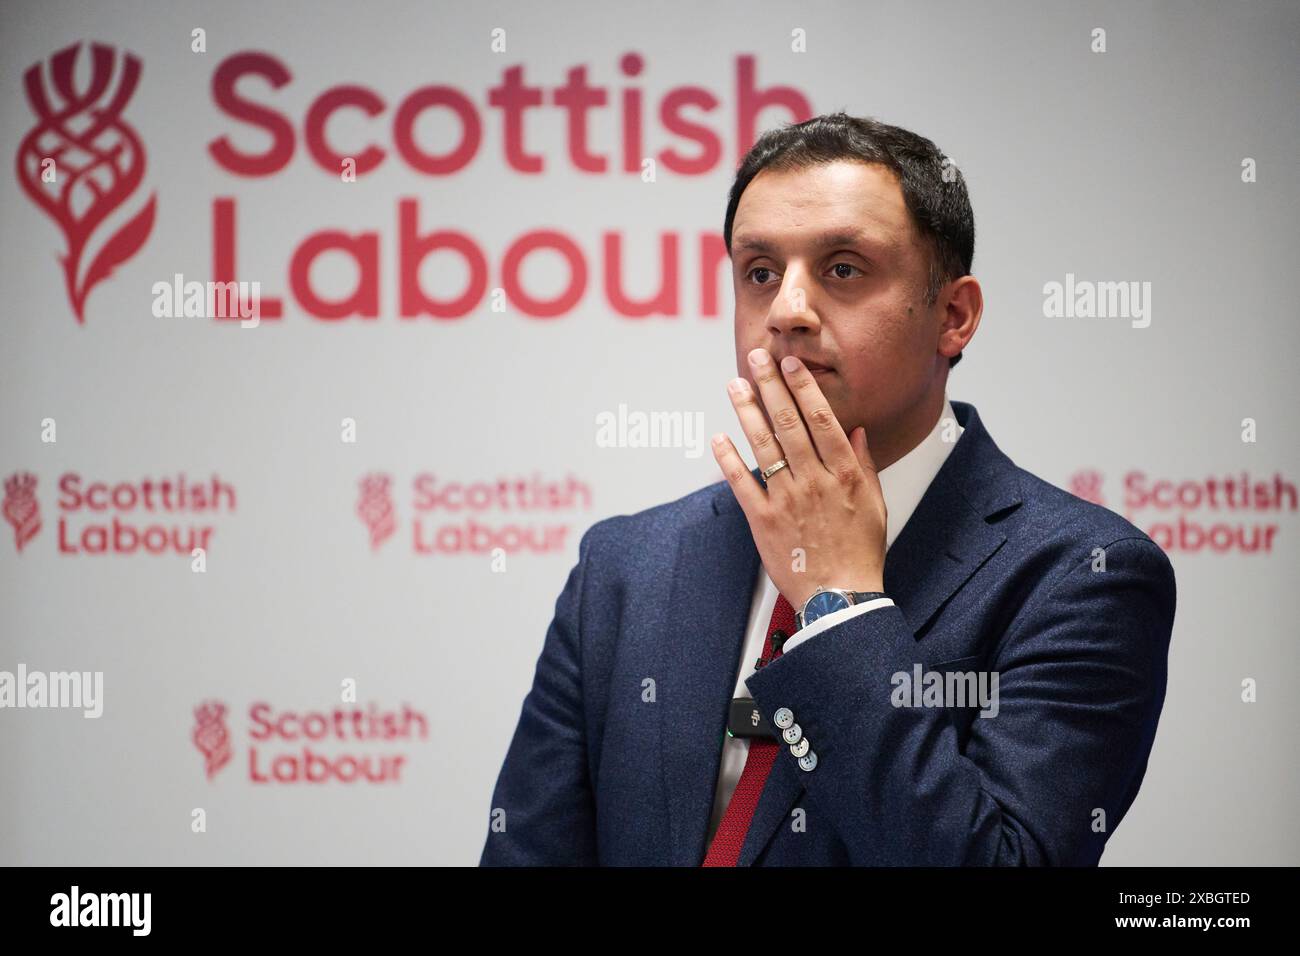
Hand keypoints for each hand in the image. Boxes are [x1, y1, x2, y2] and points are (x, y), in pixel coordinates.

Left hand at [711, 348, 886, 609]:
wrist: (839, 597)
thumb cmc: (860, 553)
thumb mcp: (874, 505)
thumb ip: (863, 466)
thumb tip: (854, 431)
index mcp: (844, 475)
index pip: (822, 420)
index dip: (803, 388)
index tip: (791, 364)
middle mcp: (814, 481)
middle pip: (789, 424)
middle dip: (771, 387)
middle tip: (757, 358)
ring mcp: (786, 500)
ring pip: (763, 446)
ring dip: (747, 412)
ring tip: (734, 385)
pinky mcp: (762, 521)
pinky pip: (742, 484)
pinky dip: (728, 460)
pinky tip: (718, 437)